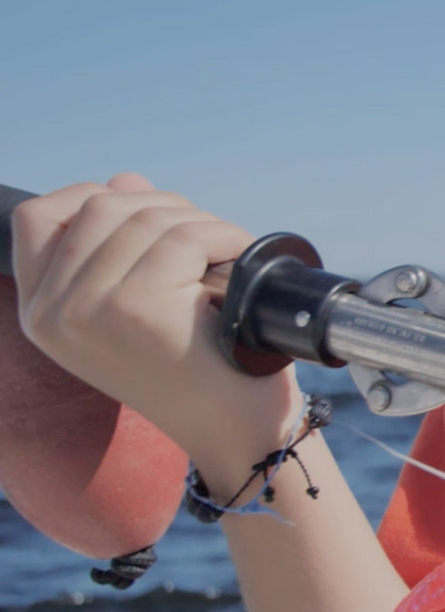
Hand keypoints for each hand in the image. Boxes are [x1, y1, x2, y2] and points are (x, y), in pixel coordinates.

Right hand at [11, 173, 301, 490]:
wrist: (238, 431)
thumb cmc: (199, 365)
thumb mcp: (141, 303)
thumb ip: (122, 244)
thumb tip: (124, 180)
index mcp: (40, 312)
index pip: (36, 219)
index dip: (90, 195)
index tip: (141, 205)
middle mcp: (52, 312)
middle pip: (102, 206)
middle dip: (164, 207)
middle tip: (208, 241)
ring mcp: (90, 309)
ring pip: (148, 217)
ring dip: (202, 223)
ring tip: (226, 258)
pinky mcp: (138, 308)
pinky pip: (187, 237)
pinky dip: (226, 237)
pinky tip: (240, 262)